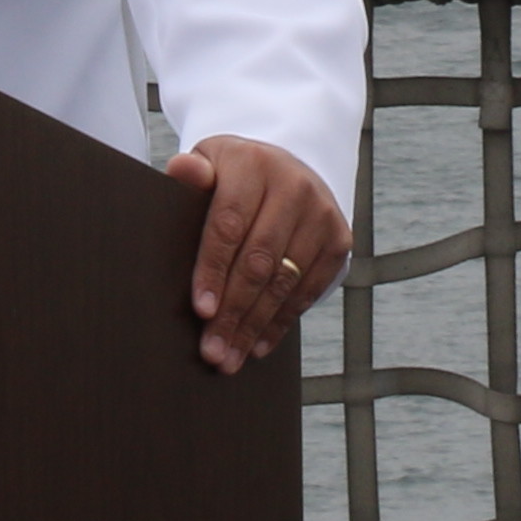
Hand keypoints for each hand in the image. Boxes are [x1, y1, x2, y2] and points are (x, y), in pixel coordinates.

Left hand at [163, 134, 343, 376]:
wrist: (288, 169)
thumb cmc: (235, 175)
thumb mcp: (210, 163)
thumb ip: (193, 173)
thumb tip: (181, 170)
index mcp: (253, 165)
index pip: (229, 224)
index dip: (214, 269)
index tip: (201, 309)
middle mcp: (294, 187)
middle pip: (258, 261)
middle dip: (233, 311)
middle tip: (212, 350)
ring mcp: (321, 215)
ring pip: (283, 282)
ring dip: (255, 326)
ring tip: (230, 357)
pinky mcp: (339, 240)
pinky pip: (308, 291)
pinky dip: (281, 322)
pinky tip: (258, 344)